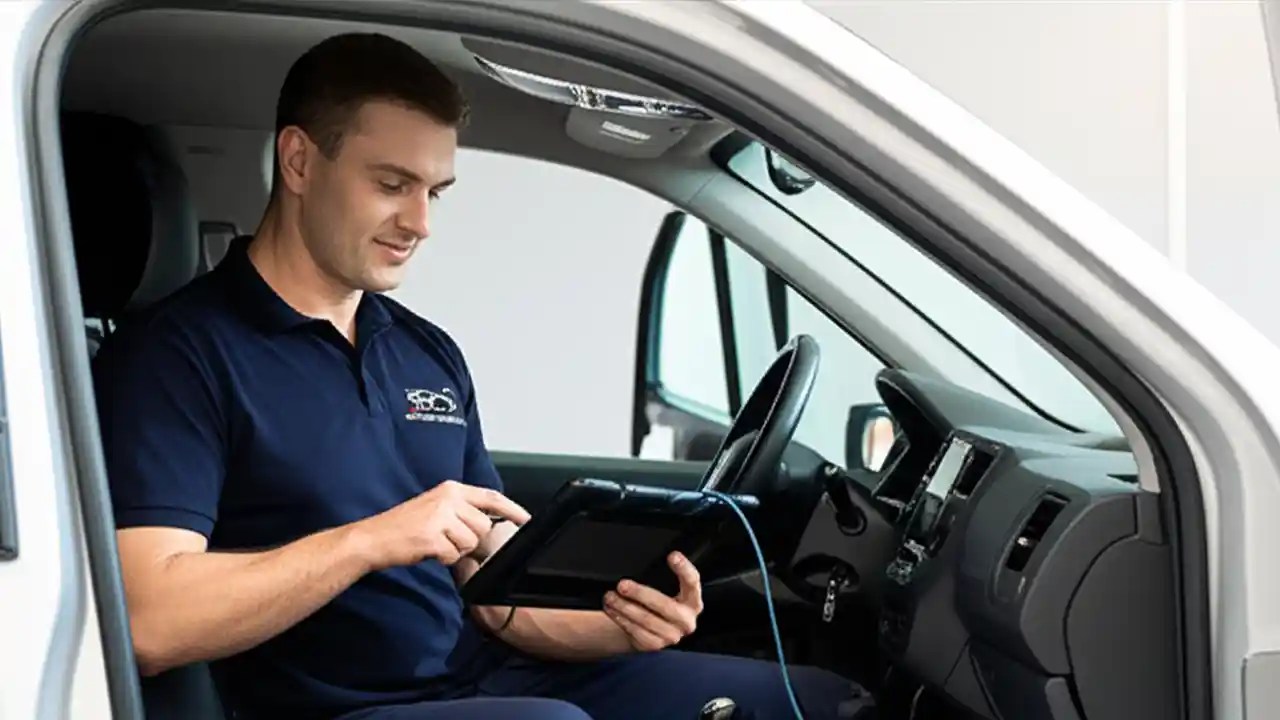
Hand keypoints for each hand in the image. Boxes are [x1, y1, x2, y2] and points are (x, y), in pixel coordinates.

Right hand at [356, 480, 529, 569]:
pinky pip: (453, 555)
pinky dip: (442, 558)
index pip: (491, 497)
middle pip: (483, 527)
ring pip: (470, 543)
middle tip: (446, 538)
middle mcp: (448, 499)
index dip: (512, 509)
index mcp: (451, 489)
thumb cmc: (404, 526)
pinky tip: (427, 550)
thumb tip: (487, 524)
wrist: (374, 537)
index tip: (526, 520)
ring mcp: (441, 516)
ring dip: (455, 550)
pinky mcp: (433, 536)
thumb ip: (462, 511)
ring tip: (434, 542)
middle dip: (469, 539)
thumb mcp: (436, 508)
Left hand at [602, 552, 702, 651]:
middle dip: (641, 594)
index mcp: (692, 601)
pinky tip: (612, 610)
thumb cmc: (657, 604)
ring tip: (610, 597)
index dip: (684, 569)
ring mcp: (672, 635)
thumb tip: (639, 563)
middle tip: (622, 585)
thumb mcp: (664, 589)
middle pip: (665, 605)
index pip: (692, 582)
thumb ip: (660, 578)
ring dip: (624, 607)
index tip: (672, 556)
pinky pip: (636, 631)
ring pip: (646, 619)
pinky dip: (621, 619)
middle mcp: (686, 620)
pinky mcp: (655, 645)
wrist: (650, 631)